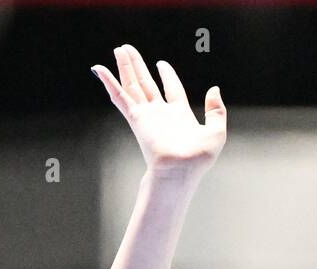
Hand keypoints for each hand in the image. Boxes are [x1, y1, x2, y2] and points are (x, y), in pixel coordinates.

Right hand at [92, 44, 226, 177]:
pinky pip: (119, 96)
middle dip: (138, 66)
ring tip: (119, 50)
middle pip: (146, 84)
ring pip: (132, 86)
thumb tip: (214, 90)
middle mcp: (161, 114)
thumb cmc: (198, 158)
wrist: (180, 170)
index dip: (167, 76)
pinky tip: (100, 69)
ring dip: (125, 67)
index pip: (172, 90)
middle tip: (128, 49)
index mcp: (180, 116)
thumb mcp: (216, 132)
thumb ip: (216, 110)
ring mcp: (146, 115)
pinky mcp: (135, 118)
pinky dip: (109, 82)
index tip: (161, 64)